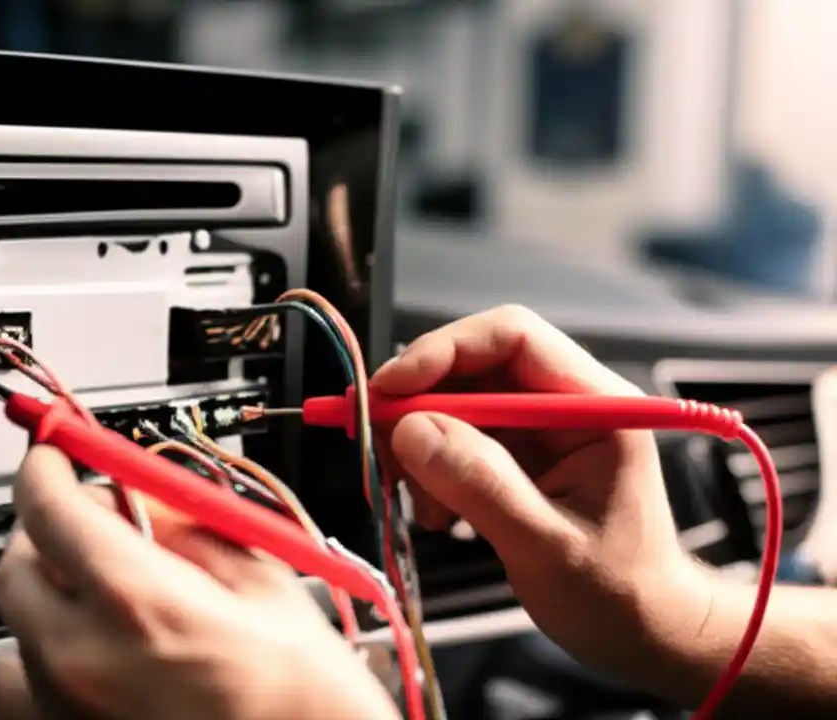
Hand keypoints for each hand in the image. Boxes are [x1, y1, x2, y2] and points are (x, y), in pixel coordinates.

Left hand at [0, 445, 399, 719]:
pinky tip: (93, 664)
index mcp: (136, 601)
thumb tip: (138, 495)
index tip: (55, 460)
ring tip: (103, 608)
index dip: (47, 469)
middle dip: (49, 533)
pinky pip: (17, 690)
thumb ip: (185, 525)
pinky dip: (42, 665)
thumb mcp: (262, 579)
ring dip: (48, 601)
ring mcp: (62, 711)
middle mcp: (82, 659)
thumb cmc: (308, 698)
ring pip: (14, 629)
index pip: (47, 505)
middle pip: (16, 565)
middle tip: (97, 530)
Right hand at [372, 305, 715, 698]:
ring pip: (455, 404)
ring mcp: (539, 430)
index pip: (512, 336)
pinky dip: (432, 472)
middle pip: (473, 367)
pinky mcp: (518, 457)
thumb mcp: (547, 546)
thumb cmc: (617, 595)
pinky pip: (456, 441)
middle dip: (419, 405)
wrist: (644, 634)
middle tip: (381, 450)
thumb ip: (482, 484)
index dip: (443, 350)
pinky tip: (441, 516)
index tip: (387, 390)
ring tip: (427, 508)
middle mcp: (565, 404)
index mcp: (595, 406)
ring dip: (421, 448)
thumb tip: (410, 430)